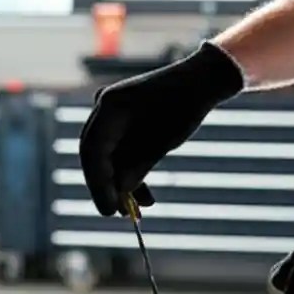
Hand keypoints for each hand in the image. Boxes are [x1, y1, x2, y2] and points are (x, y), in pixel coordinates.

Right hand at [79, 42, 244, 216]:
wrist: (201, 81)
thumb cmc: (184, 105)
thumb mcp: (162, 142)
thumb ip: (137, 167)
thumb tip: (118, 193)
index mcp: (110, 107)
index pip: (92, 151)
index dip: (97, 183)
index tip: (107, 209)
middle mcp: (104, 109)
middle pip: (95, 155)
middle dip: (106, 185)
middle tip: (115, 212)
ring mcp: (113, 116)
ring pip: (108, 157)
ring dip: (121, 183)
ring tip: (136, 210)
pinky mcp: (124, 124)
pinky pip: (120, 152)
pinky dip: (130, 172)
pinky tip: (144, 196)